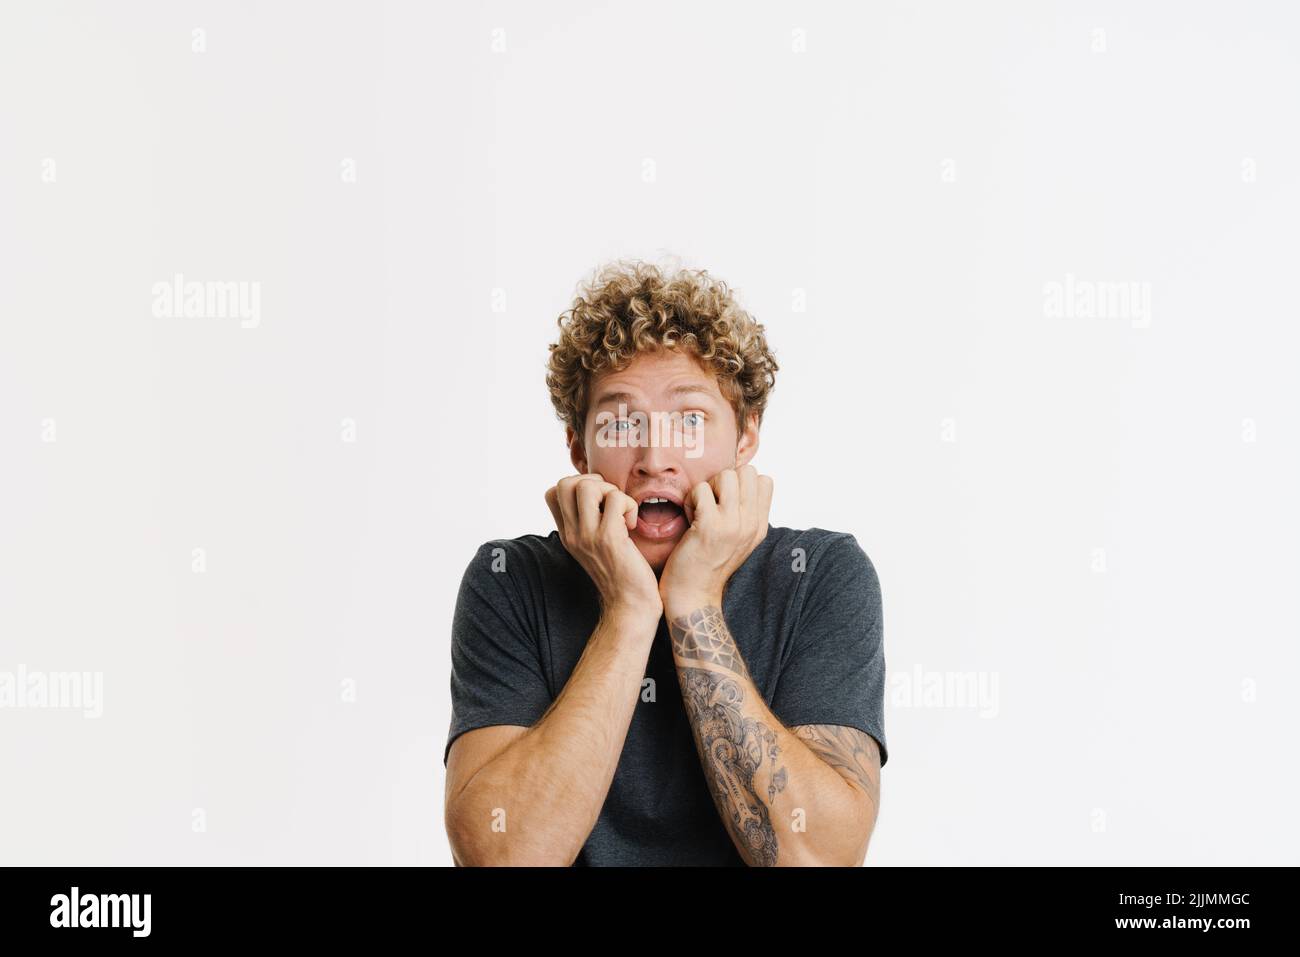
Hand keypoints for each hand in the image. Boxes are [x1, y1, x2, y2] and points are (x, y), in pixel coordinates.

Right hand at [544, 473, 662, 622]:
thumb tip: (599, 493)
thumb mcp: (595, 547)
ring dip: (612, 492)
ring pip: (587, 486)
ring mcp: (588, 536)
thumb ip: (589, 523)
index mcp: (567, 534)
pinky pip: (617, 500)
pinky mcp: (609, 538)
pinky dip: (629, 505)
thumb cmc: (621, 574)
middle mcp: (573, 534)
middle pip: (565, 483)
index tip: (599, 502)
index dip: (577, 485)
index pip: (553, 492)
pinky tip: (632, 525)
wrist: (630, 605)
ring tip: (621, 513)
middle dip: (593, 482)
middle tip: (610, 503)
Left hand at [659, 465, 772, 613]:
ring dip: (708, 488)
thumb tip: (739, 483)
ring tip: (700, 510)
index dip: (740, 483)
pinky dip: (691, 499)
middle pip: (747, 472)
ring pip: (726, 475)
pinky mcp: (710, 526)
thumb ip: (744, 514)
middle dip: (724, 481)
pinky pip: (702, 489)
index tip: (725, 503)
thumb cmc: (707, 565)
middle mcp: (752, 523)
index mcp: (760, 525)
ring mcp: (733, 524)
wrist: (693, 597)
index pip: (764, 480)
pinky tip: (689, 519)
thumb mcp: (738, 540)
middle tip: (711, 504)